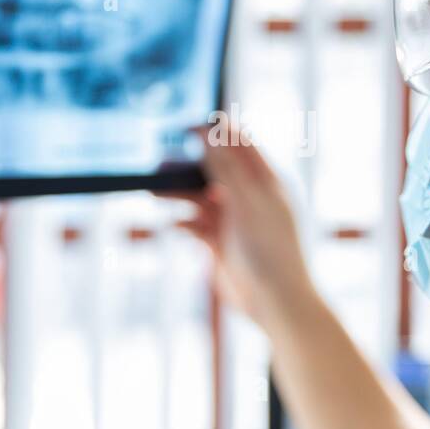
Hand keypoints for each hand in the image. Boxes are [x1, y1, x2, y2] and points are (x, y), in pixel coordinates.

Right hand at [166, 125, 317, 326]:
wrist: (275, 302)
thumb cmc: (271, 248)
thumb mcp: (247, 200)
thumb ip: (226, 166)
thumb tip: (207, 130)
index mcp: (266, 180)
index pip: (240, 143)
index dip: (214, 131)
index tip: (184, 126)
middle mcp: (250, 197)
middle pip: (213, 169)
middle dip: (187, 164)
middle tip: (159, 162)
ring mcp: (234, 221)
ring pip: (200, 197)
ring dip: (178, 194)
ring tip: (153, 192)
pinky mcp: (220, 244)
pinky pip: (196, 225)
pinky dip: (182, 221)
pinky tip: (173, 223)